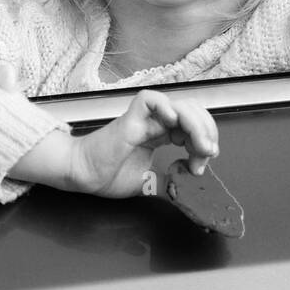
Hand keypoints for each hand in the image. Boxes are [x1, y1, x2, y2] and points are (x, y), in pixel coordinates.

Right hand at [70, 90, 218, 197]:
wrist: (82, 174)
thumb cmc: (107, 175)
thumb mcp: (150, 183)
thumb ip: (171, 183)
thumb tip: (191, 189)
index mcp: (160, 133)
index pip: (194, 125)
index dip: (205, 141)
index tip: (201, 166)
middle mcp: (155, 122)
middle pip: (193, 111)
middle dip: (207, 132)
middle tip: (206, 154)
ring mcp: (143, 118)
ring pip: (180, 105)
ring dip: (196, 126)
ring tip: (199, 147)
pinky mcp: (130, 117)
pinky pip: (151, 99)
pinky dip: (166, 107)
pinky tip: (173, 124)